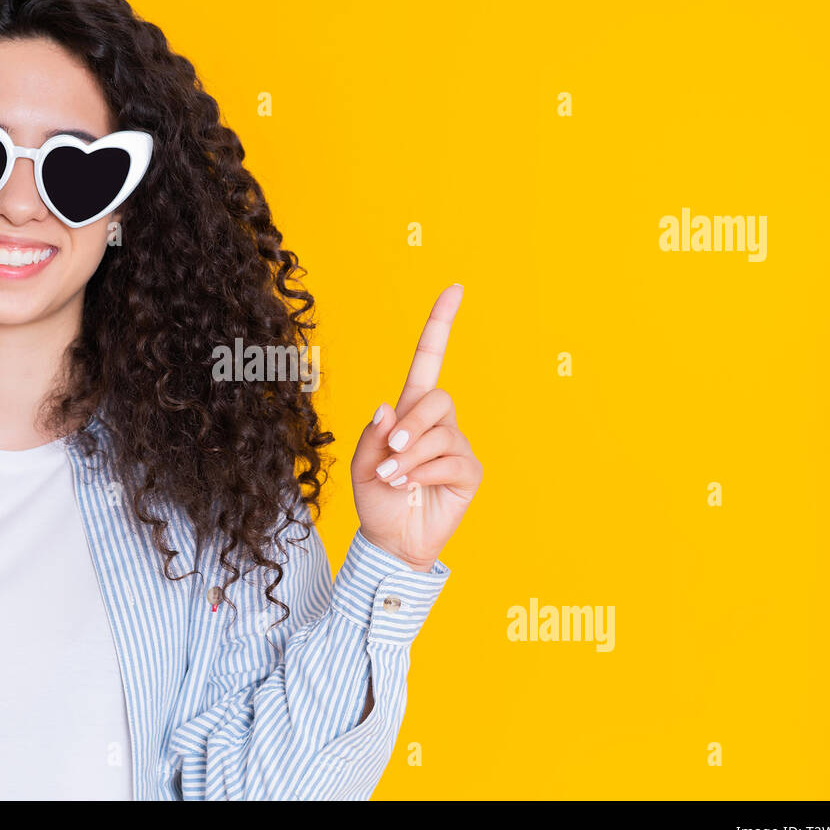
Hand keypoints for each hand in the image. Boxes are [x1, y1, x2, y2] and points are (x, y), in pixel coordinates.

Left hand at [351, 284, 480, 571]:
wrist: (390, 541)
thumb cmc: (376, 500)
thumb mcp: (360, 464)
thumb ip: (371, 434)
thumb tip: (388, 407)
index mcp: (409, 411)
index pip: (429, 359)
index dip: (441, 324)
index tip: (455, 288)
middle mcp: (438, 424)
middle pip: (437, 398)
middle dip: (411, 424)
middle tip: (390, 454)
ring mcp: (457, 447)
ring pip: (441, 433)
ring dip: (411, 456)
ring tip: (392, 478)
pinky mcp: (469, 473)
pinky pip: (452, 461)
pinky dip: (425, 473)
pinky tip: (411, 486)